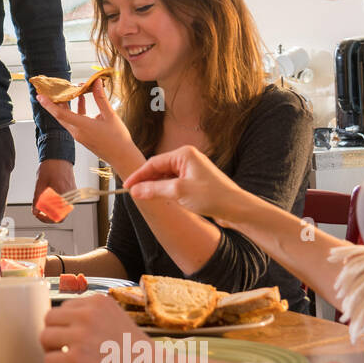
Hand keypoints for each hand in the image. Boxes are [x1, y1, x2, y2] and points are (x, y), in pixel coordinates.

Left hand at [32, 159, 73, 221]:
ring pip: (64, 209)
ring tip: (43, 203)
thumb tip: (34, 211)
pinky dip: (57, 203)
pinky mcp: (72, 191)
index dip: (47, 219)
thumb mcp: (40, 184)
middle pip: (62, 215)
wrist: (58, 156)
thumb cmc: (50, 166)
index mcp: (63, 195)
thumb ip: (37, 199)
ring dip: (53, 209)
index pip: (59, 217)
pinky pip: (65, 202)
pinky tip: (49, 198)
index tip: (39, 216)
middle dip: (49, 215)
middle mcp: (71, 196)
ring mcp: (73, 194)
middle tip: (39, 211)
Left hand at [37, 80, 138, 176]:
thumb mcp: (110, 115)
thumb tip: (96, 82)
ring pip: (67, 118)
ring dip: (66, 105)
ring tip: (65, 92)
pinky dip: (76, 110)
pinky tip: (81, 100)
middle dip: (53, 103)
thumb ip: (101, 98)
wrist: (122, 156)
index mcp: (82, 126)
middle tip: (48, 91)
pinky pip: (75, 121)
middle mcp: (77, 132)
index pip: (60, 114)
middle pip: (60, 115)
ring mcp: (79, 135)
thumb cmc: (118, 138)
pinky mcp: (83, 136)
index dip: (49, 104)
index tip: (40, 96)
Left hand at [39, 293, 156, 362]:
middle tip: (66, 351)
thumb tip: (66, 327)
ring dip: (53, 351)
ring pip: (44, 337)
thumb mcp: (117, 320)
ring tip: (69, 362)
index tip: (78, 340)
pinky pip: (49, 360)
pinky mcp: (76, 358)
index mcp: (98, 301)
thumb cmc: (140, 354)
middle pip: (49, 319)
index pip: (63, 308)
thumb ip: (93, 318)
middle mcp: (87, 313)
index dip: (66, 326)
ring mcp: (80, 335)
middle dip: (54, 336)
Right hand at [122, 145, 248, 228]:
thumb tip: (135, 190)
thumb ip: (154, 189)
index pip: (154, 163)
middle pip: (159, 168)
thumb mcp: (178, 192)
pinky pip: (175, 182)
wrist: (236, 208)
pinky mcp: (196, 180)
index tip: (127, 187)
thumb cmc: (212, 196)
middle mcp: (188, 158)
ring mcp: (192, 169)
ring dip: (157, 186)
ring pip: (166, 176)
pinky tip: (163, 198)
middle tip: (134, 194)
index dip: (139, 175)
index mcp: (184, 154)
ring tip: (147, 198)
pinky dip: (166, 190)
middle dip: (147, 181)